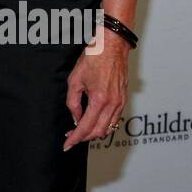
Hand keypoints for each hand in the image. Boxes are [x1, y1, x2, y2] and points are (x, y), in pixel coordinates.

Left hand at [62, 36, 128, 151]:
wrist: (112, 47)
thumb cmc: (93, 59)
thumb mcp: (75, 79)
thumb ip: (73, 102)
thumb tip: (76, 117)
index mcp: (99, 99)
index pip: (86, 127)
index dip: (75, 138)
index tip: (67, 145)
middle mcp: (112, 104)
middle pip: (98, 132)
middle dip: (84, 138)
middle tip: (72, 137)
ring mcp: (120, 102)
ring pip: (108, 128)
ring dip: (94, 133)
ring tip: (82, 131)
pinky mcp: (123, 99)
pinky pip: (114, 119)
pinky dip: (104, 125)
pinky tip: (94, 122)